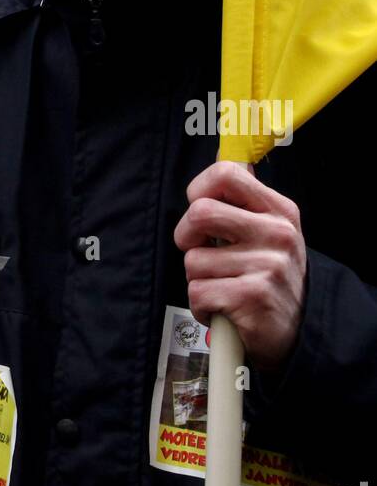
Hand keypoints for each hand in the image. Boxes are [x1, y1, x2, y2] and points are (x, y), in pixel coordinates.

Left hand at [173, 161, 306, 371]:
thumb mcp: (270, 230)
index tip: (198, 210)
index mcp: (279, 210)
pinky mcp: (252, 297)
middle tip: (198, 251)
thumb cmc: (271, 276)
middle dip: (185, 236)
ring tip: (223, 286)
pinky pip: (198, 292)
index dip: (199, 190)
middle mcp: (277, 234)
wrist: (300, 331)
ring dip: (198, 279)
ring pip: (193, 260)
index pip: (226, 173)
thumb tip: (221, 154)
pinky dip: (201, 305)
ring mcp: (267, 266)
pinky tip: (223, 308)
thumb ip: (243, 198)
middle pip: (200, 213)